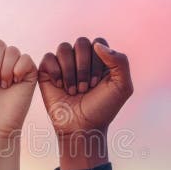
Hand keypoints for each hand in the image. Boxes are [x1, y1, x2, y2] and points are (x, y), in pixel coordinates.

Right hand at [38, 37, 132, 169]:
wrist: (81, 127)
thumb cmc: (102, 108)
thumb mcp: (122, 86)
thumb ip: (120, 61)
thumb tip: (97, 45)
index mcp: (100, 58)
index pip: (98, 42)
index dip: (97, 61)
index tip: (97, 83)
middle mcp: (81, 58)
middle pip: (81, 42)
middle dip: (83, 67)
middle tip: (85, 88)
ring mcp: (64, 63)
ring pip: (64, 48)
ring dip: (70, 72)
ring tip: (73, 90)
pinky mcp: (47, 71)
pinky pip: (48, 57)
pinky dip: (55, 72)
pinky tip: (60, 86)